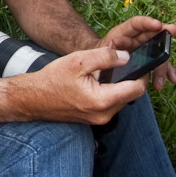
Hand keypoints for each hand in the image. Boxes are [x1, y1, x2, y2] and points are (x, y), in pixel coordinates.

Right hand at [14, 46, 148, 123]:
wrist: (32, 99)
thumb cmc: (52, 79)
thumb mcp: (79, 60)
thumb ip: (106, 57)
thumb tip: (127, 57)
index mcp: (102, 100)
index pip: (136, 88)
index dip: (143, 73)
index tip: (142, 60)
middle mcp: (104, 114)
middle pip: (132, 95)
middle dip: (133, 78)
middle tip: (129, 61)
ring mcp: (99, 119)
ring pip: (122, 100)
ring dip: (123, 85)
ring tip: (115, 69)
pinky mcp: (94, 119)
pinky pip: (111, 104)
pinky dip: (112, 92)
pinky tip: (102, 80)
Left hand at [100, 17, 175, 89]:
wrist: (91, 71)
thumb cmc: (93, 62)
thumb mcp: (96, 57)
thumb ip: (107, 56)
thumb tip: (124, 60)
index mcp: (120, 35)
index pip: (135, 24)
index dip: (147, 23)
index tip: (158, 25)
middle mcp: (133, 40)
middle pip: (152, 36)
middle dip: (163, 41)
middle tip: (169, 46)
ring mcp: (141, 50)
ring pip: (158, 52)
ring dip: (164, 64)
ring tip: (168, 77)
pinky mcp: (145, 61)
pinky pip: (158, 63)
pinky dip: (165, 71)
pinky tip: (172, 79)